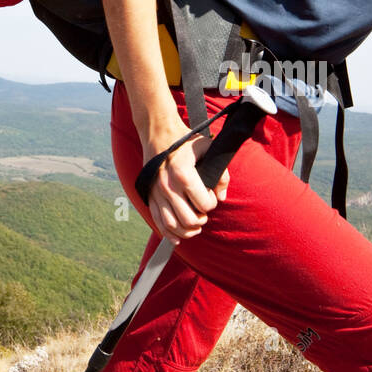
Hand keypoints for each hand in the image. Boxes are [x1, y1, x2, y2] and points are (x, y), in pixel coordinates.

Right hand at [140, 115, 229, 245]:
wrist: (158, 133)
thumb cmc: (185, 140)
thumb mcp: (208, 148)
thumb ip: (221, 173)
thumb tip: (221, 196)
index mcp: (183, 174)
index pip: (204, 204)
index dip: (211, 203)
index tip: (211, 196)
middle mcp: (168, 186)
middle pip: (189, 220)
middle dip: (201, 220)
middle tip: (204, 212)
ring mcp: (156, 193)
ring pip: (172, 225)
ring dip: (187, 231)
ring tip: (195, 226)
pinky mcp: (149, 196)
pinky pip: (158, 221)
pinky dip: (168, 234)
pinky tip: (177, 238)